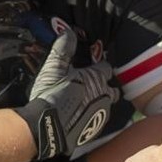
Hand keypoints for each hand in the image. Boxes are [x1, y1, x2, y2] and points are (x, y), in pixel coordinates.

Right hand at [14, 33, 119, 160]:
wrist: (48, 127)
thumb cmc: (52, 93)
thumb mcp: (54, 67)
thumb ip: (63, 49)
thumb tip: (68, 31)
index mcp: (96, 77)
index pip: (106, 67)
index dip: (100, 65)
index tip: (93, 64)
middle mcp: (104, 95)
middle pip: (113, 89)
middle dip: (106, 86)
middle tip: (94, 84)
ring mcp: (100, 114)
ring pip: (107, 105)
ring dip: (99, 101)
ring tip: (86, 101)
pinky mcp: (93, 130)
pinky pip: (97, 120)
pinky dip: (92, 116)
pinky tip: (81, 115)